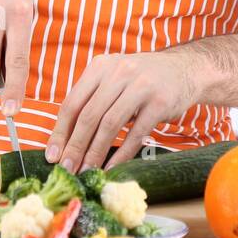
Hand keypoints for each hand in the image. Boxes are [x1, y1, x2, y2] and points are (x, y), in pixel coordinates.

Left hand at [44, 50, 198, 171]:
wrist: (184, 69)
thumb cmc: (142, 79)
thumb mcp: (114, 78)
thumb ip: (92, 99)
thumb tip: (66, 137)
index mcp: (100, 66)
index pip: (73, 102)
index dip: (60, 131)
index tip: (52, 155)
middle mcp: (118, 72)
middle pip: (89, 115)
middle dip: (75, 146)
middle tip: (66, 169)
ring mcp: (140, 86)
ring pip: (109, 125)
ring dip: (95, 152)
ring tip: (86, 171)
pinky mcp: (159, 102)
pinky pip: (135, 133)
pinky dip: (121, 153)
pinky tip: (111, 167)